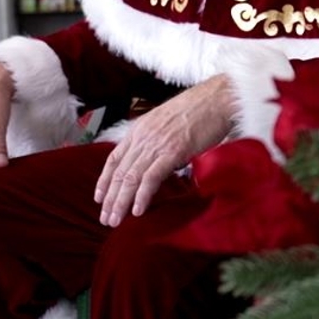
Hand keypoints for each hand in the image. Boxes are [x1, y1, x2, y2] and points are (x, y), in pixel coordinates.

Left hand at [94, 75, 235, 226]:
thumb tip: (159, 162)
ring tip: (115, 220)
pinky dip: (142, 195)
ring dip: (121, 202)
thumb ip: (157, 140)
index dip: (104, 181)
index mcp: (140, 129)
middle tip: (106, 219)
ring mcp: (156, 145)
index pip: (113, 159)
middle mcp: (143, 137)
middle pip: (119, 172)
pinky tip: (137, 210)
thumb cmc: (200, 109)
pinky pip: (151, 177)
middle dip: (110, 199)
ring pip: (130, 178)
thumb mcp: (167, 121)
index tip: (100, 198)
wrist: (218, 98)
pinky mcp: (173, 152)